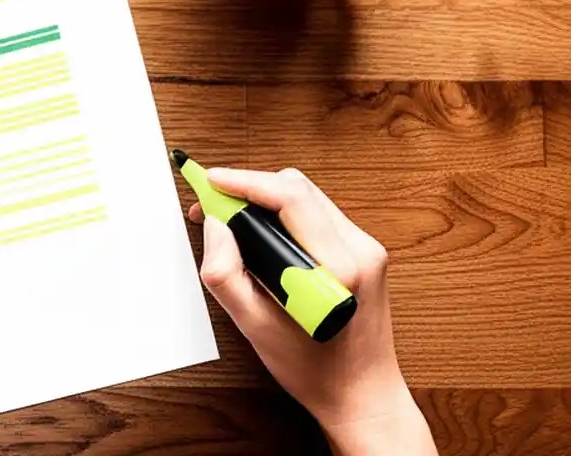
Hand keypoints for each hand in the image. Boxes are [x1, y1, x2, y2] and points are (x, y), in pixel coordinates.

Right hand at [187, 168, 435, 454]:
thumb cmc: (315, 370)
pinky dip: (284, 215)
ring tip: (231, 222)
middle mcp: (359, 249)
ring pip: (307, 197)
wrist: (363, 395)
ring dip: (265, 200)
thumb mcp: (254, 327)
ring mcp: (367, 248)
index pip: (288, 197)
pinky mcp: (366, 252)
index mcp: (337, 267)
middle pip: (297, 188)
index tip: (208, 182)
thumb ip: (226, 273)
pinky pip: (317, 215)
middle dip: (249, 188)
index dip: (243, 181)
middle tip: (211, 206)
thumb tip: (214, 225)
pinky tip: (262, 236)